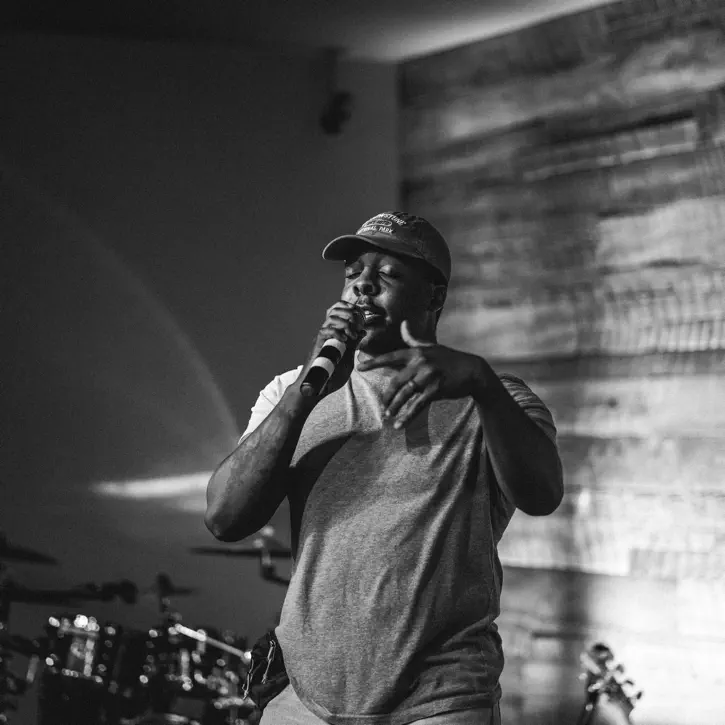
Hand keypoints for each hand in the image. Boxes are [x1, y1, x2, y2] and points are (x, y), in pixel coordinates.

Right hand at [297, 301, 365, 397]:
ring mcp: (322, 338)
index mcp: (335, 335)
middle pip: (334, 310)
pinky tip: (344, 340)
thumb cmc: (331, 376)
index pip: (339, 312)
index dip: (348, 307)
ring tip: (351, 335)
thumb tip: (363, 331)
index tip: (359, 312)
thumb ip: (354, 345)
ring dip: (344, 322)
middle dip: (348, 311)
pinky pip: (325, 331)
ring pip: (331, 318)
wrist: (318, 389)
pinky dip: (337, 332)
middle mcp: (327, 333)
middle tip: (356, 321)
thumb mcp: (348, 359)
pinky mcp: (318, 345)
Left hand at [357, 320, 484, 427]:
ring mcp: (429, 376)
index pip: (391, 357)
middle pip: (396, 381)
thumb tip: (403, 323)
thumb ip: (413, 337)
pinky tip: (399, 425)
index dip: (374, 362)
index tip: (359, 367)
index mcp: (416, 352)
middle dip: (387, 396)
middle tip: (382, 406)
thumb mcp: (431, 346)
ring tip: (389, 415)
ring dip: (395, 407)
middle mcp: (420, 362)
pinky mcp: (436, 389)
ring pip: (405, 394)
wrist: (473, 370)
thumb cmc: (449, 358)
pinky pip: (418, 405)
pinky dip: (407, 416)